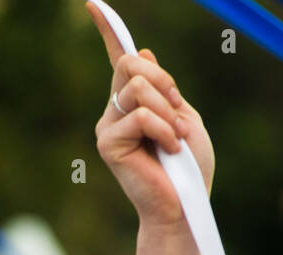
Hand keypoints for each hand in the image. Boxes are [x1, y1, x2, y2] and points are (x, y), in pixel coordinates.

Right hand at [87, 2, 215, 230]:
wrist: (186, 206)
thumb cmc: (190, 169)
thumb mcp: (186, 119)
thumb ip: (165, 90)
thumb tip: (144, 52)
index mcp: (136, 101)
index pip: (120, 58)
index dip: (108, 29)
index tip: (92, 4)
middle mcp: (116, 109)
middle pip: (132, 64)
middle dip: (163, 82)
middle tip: (178, 111)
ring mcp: (108, 125)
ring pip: (137, 88)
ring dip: (168, 113)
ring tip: (176, 141)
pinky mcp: (107, 142)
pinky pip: (140, 115)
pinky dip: (164, 130)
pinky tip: (170, 151)